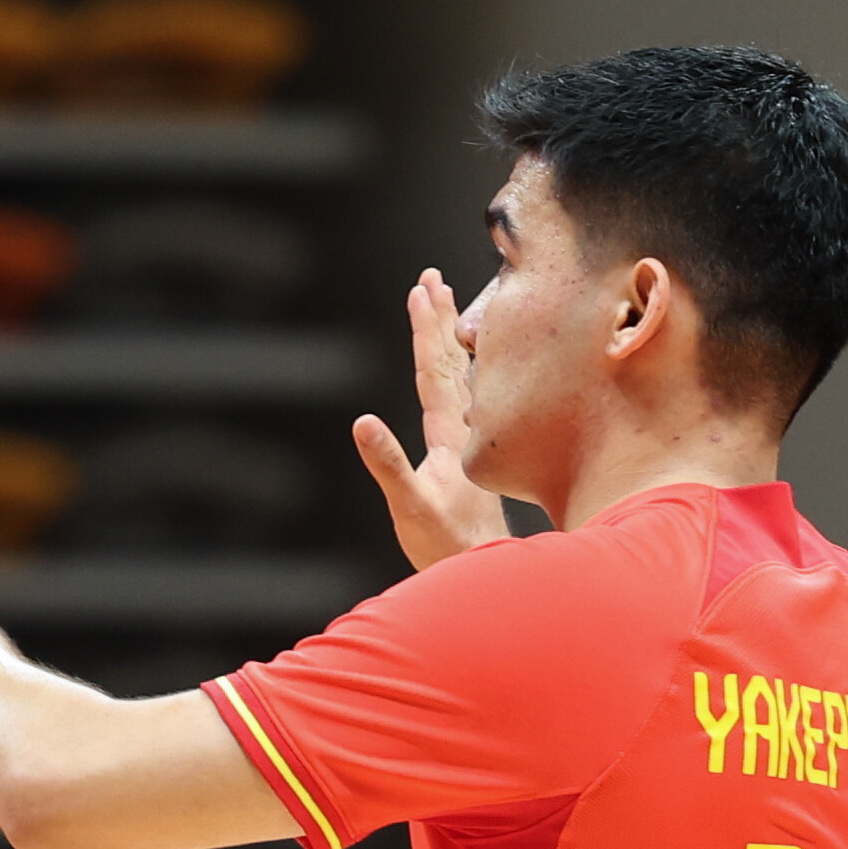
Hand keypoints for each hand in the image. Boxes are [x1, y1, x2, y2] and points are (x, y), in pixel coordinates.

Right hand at [349, 266, 505, 569]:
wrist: (485, 568)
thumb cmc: (448, 543)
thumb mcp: (410, 506)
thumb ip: (387, 465)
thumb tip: (362, 422)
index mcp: (449, 433)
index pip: (435, 370)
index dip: (426, 330)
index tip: (420, 290)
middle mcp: (464, 429)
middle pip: (450, 362)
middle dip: (440, 319)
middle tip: (431, 280)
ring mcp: (470, 439)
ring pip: (461, 377)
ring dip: (450, 341)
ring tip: (448, 307)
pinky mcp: (471, 453)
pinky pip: (467, 398)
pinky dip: (462, 372)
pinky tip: (464, 369)